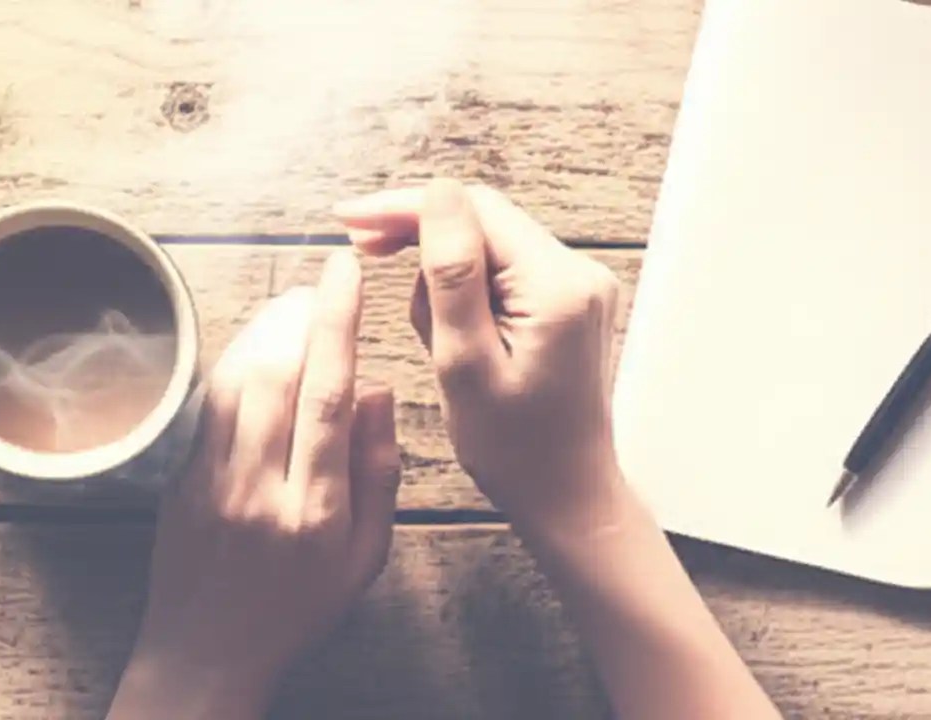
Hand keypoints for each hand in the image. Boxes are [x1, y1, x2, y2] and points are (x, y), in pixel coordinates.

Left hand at [108, 250, 401, 719]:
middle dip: (301, 312)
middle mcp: (260, 488)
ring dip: (265, 327)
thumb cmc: (299, 608)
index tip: (346, 273)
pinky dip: (234, 359)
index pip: (329, 395)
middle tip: (324, 279)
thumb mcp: (366, 557)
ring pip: (236, 379)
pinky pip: (209, 401)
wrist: (208, 653)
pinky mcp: (180, 477)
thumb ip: (378, 474)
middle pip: (277, 373)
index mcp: (316, 510)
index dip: (338, 323)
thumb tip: (378, 390)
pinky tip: (257, 343)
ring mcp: (212, 480)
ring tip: (296, 302)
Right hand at [334, 179, 622, 539]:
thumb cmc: (514, 448)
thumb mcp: (464, 364)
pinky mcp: (571, 301)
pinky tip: (453, 333)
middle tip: (362, 251)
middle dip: (420, 238)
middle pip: (483, 219)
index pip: (472, 209)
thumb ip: (450, 275)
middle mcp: (580, 273)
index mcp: (557, 287)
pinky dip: (467, 292)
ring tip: (433, 338)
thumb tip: (435, 193)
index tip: (349, 218)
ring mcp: (580, 286)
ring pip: (489, 245)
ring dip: (444, 275)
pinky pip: (506, 272)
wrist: (568, 494)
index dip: (405, 207)